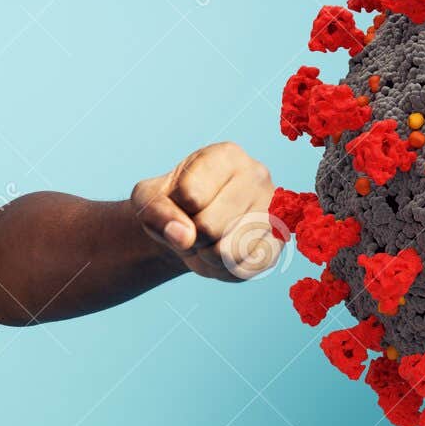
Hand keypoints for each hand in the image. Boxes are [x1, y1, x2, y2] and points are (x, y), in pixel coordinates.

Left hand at [130, 141, 278, 280]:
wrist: (192, 225)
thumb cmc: (172, 205)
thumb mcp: (148, 200)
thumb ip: (155, 211)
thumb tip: (184, 236)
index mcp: (227, 155)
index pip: (190, 195)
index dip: (175, 210)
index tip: (180, 205)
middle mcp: (258, 176)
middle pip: (209, 226)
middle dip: (191, 237)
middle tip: (194, 228)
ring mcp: (272, 211)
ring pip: (227, 252)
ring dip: (205, 255)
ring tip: (208, 240)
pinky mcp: (277, 244)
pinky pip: (241, 270)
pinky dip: (222, 269)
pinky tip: (223, 251)